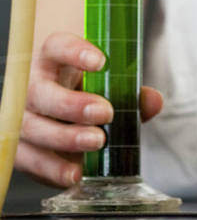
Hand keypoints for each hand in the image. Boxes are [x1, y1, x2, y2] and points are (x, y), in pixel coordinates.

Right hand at [17, 31, 163, 186]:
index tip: (101, 61)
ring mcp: (21, 117)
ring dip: (64, 137)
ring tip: (97, 141)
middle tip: (105, 112)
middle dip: (71, 104)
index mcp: (53, 59)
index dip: (75, 52)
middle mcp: (31, 85)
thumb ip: (130, 92)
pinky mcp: (20, 147)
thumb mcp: (109, 85)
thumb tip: (153, 102)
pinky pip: (28, 160)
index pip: (57, 46)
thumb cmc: (87, 90)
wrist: (62, 107)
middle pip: (40, 92)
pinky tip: (75, 173)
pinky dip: (52, 168)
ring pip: (30, 127)